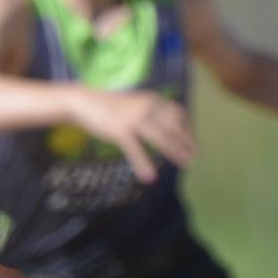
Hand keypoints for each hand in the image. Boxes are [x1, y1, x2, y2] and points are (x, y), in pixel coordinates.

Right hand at [74, 86, 196, 182]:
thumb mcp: (134, 103)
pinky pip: (136, 150)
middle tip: (195, 157)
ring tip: (185, 164)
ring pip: (160, 138)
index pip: (178, 113)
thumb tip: (164, 125)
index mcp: (151, 99)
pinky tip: (150, 177)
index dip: (187, 128)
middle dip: (186, 143)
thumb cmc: (109, 106)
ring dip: (175, 152)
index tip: (191, 142)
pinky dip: (143, 164)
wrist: (83, 102)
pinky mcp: (120, 131)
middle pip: (173, 127)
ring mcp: (133, 119)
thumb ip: (149, 111)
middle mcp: (146, 107)